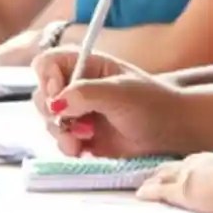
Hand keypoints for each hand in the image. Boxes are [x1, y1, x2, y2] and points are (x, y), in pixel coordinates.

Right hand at [31, 47, 190, 157]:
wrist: (171, 131)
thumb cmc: (151, 103)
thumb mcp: (119, 92)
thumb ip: (86, 94)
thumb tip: (56, 104)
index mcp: (85, 65)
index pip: (48, 63)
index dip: (46, 77)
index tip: (58, 92)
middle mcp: (77, 87)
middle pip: (42, 94)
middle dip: (51, 111)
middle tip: (70, 121)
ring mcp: (78, 112)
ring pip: (48, 121)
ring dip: (60, 132)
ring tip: (82, 139)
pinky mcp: (81, 136)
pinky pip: (60, 141)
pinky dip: (66, 146)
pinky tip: (83, 149)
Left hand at [136, 146, 212, 212]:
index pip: (212, 159)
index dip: (200, 162)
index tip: (195, 163)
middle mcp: (211, 161)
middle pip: (188, 162)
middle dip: (175, 165)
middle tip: (163, 168)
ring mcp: (196, 173)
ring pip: (171, 173)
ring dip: (159, 175)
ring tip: (149, 178)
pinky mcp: (184, 191)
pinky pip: (162, 190)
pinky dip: (151, 190)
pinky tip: (141, 193)